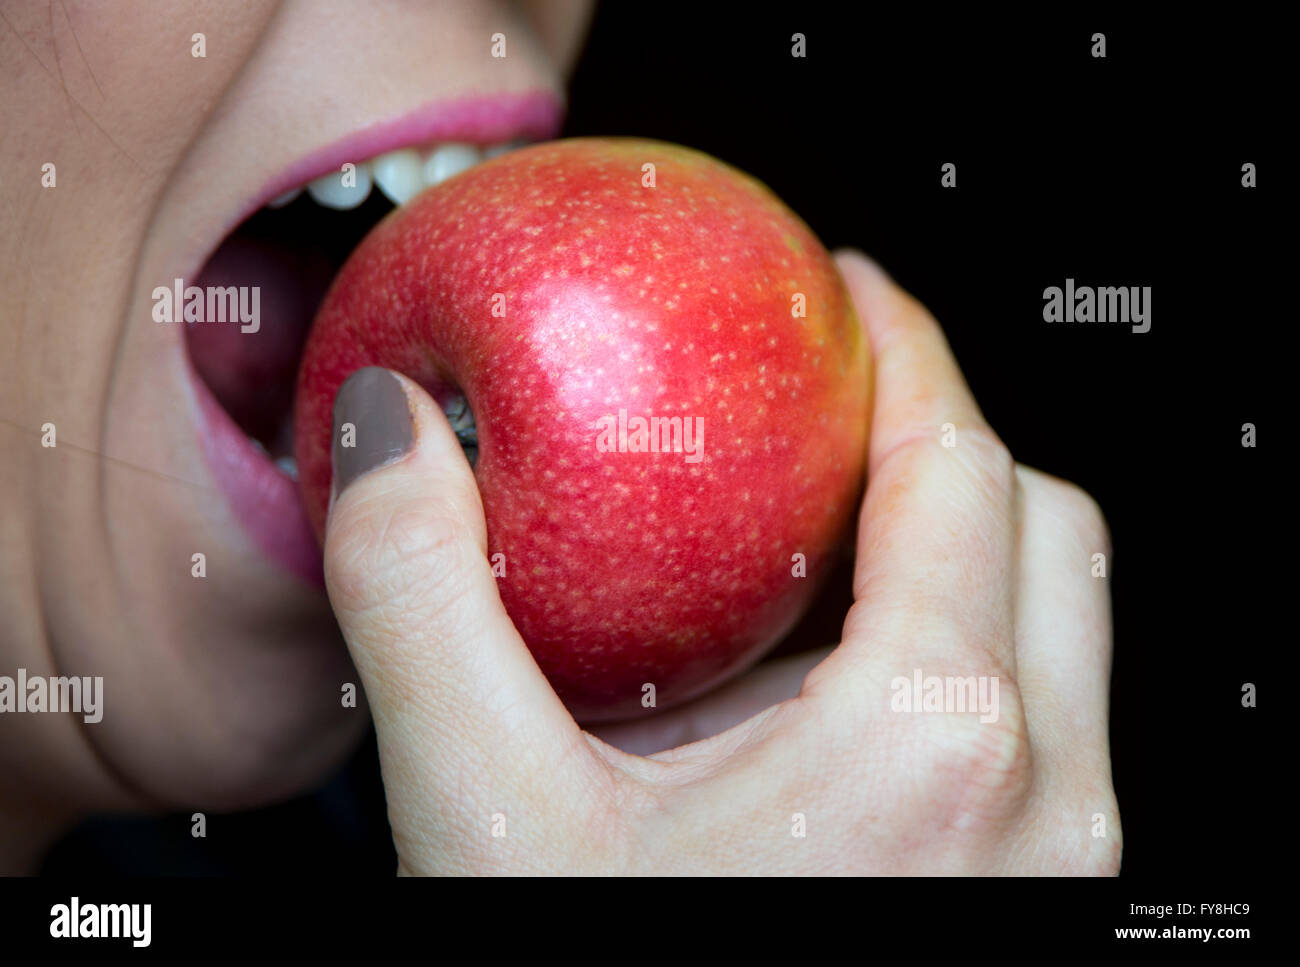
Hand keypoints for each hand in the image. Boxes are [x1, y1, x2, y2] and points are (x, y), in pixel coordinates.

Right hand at [321, 250, 1120, 873]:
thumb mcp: (483, 818)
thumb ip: (422, 599)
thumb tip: (391, 437)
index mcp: (931, 747)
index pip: (961, 464)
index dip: (905, 345)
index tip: (846, 290)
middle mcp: (1039, 797)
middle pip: (1041, 520)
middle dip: (942, 426)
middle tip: (833, 386)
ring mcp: (1059, 858)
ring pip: (1064, 617)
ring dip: (964, 532)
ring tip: (837, 511)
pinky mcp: (1038, 895)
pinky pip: (1048, 708)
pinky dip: (969, 633)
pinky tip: (845, 659)